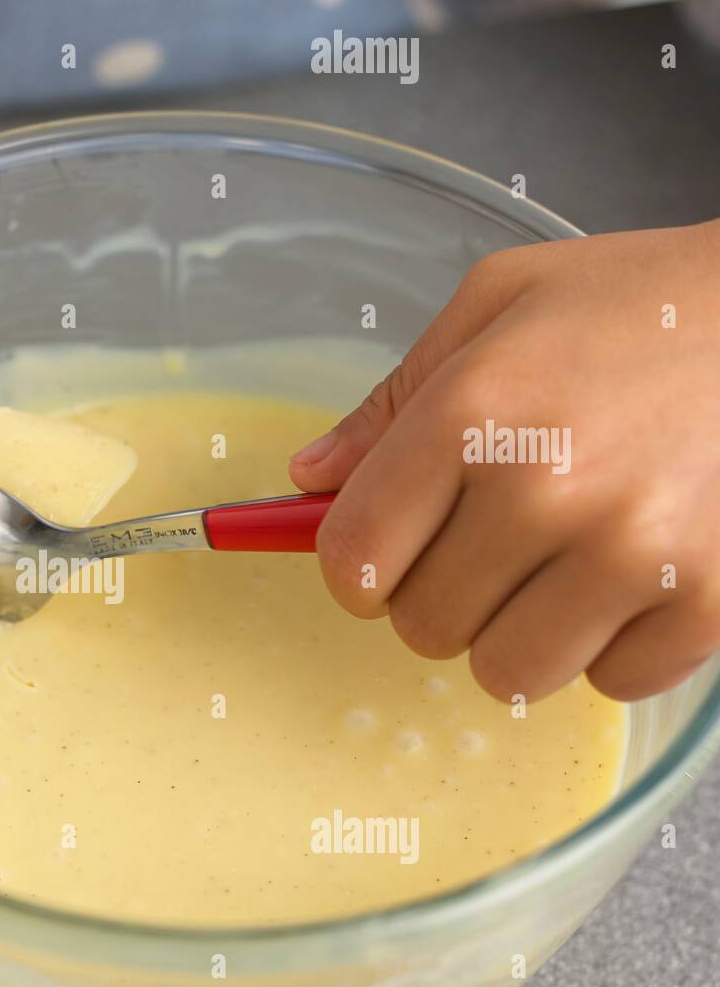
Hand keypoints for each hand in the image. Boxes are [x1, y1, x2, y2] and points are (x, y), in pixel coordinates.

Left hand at [290, 220, 719, 702]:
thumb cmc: (643, 304)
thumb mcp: (500, 305)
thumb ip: (391, 401)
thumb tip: (307, 481)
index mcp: (475, 411)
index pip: (353, 559)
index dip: (355, 567)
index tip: (381, 555)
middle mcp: (548, 490)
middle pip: (422, 626)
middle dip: (439, 593)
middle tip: (493, 538)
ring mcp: (634, 555)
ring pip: (507, 674)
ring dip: (517, 632)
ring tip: (561, 561)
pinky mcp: (711, 605)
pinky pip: (608, 682)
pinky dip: (610, 646)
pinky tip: (632, 577)